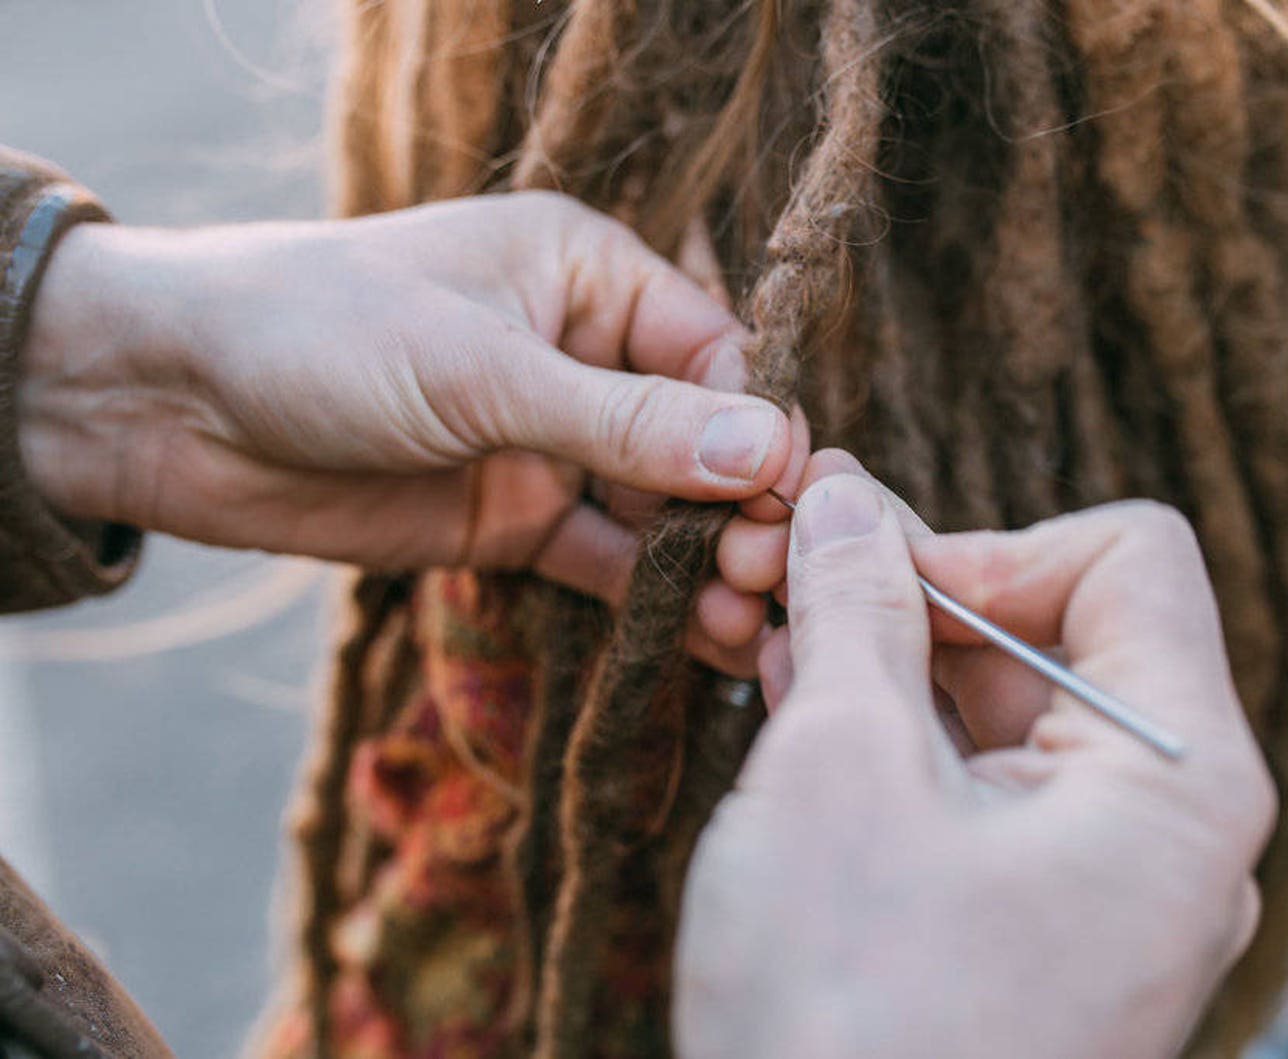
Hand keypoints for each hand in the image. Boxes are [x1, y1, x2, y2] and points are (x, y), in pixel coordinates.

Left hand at [19, 193, 806, 667]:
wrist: (170, 407)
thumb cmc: (317, 334)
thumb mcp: (481, 370)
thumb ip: (624, 420)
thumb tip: (769, 450)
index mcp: (588, 277)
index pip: (716, 354)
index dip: (759, 427)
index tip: (789, 501)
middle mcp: (585, 357)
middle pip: (702, 438)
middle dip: (742, 506)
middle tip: (769, 573)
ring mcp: (552, 445)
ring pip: (663, 509)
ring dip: (709, 564)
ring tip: (754, 626)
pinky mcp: (516, 519)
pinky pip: (609, 561)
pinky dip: (654, 599)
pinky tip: (704, 638)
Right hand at [677, 460, 1275, 1058]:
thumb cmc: (851, 1013)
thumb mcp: (842, 769)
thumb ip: (856, 610)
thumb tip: (844, 500)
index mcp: (1179, 775)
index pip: (1123, 556)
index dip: (987, 541)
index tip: (868, 576)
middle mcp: (1168, 831)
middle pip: (1059, 633)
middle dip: (914, 597)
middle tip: (782, 575)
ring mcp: (1106, 892)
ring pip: (1006, 717)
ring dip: (890, 669)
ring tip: (768, 642)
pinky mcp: (1042, 937)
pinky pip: (982, 798)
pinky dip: (898, 747)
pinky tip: (799, 719)